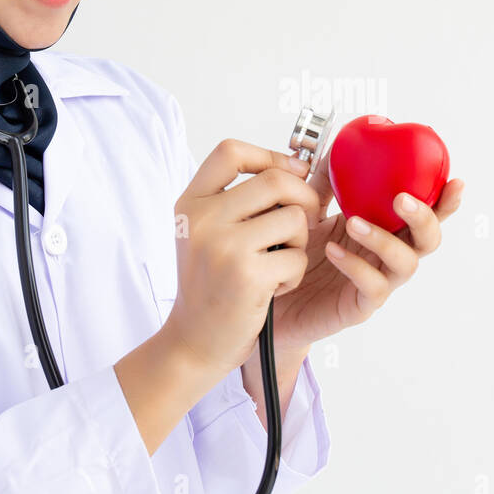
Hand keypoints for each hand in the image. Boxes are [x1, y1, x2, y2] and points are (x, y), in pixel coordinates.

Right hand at [164, 140, 320, 377]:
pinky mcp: (247, 275)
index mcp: (190, 203)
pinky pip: (297, 256)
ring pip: (294, 218)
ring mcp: (223, 246)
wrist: (194, 341)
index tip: (291, 171)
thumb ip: (238, 200)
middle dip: (302, 199)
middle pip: (275, 180)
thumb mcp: (208, 233)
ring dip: (299, 242)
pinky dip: (294, 273)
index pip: (230, 152)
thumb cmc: (209, 286)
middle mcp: (202, 219)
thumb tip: (297, 166)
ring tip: (277, 263)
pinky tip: (273, 288)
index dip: (268, 155)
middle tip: (301, 224)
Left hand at [264, 150, 464, 360]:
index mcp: (385, 229)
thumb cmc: (300, 256)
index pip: (424, 213)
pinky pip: (372, 287)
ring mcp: (378, 282)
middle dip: (425, 217)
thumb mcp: (311, 212)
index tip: (455, 181)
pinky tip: (333, 250)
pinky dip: (356, 266)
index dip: (445, 200)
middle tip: (402, 199)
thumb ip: (326, 183)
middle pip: (428, 239)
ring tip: (353, 222)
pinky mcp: (359, 306)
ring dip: (384, 239)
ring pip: (406, 264)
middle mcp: (387, 256)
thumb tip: (336, 148)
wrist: (273, 299)